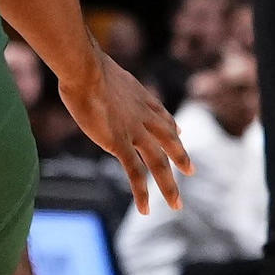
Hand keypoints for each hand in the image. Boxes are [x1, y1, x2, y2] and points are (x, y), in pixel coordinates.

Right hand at [60, 56, 189, 216]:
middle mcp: (143, 116)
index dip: (172, 126)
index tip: (180, 133)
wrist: (85, 70)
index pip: (162, 115)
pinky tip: (145, 209)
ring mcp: (134, 132)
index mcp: (139, 97)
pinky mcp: (119, 144)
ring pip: (157, 163)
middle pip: (168, 141)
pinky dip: (141, 192)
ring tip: (176, 204)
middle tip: (191, 170)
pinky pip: (134, 173)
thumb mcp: (100, 69)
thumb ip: (102, 75)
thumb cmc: (83, 65)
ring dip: (168, 186)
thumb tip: (88, 67)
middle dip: (180, 157)